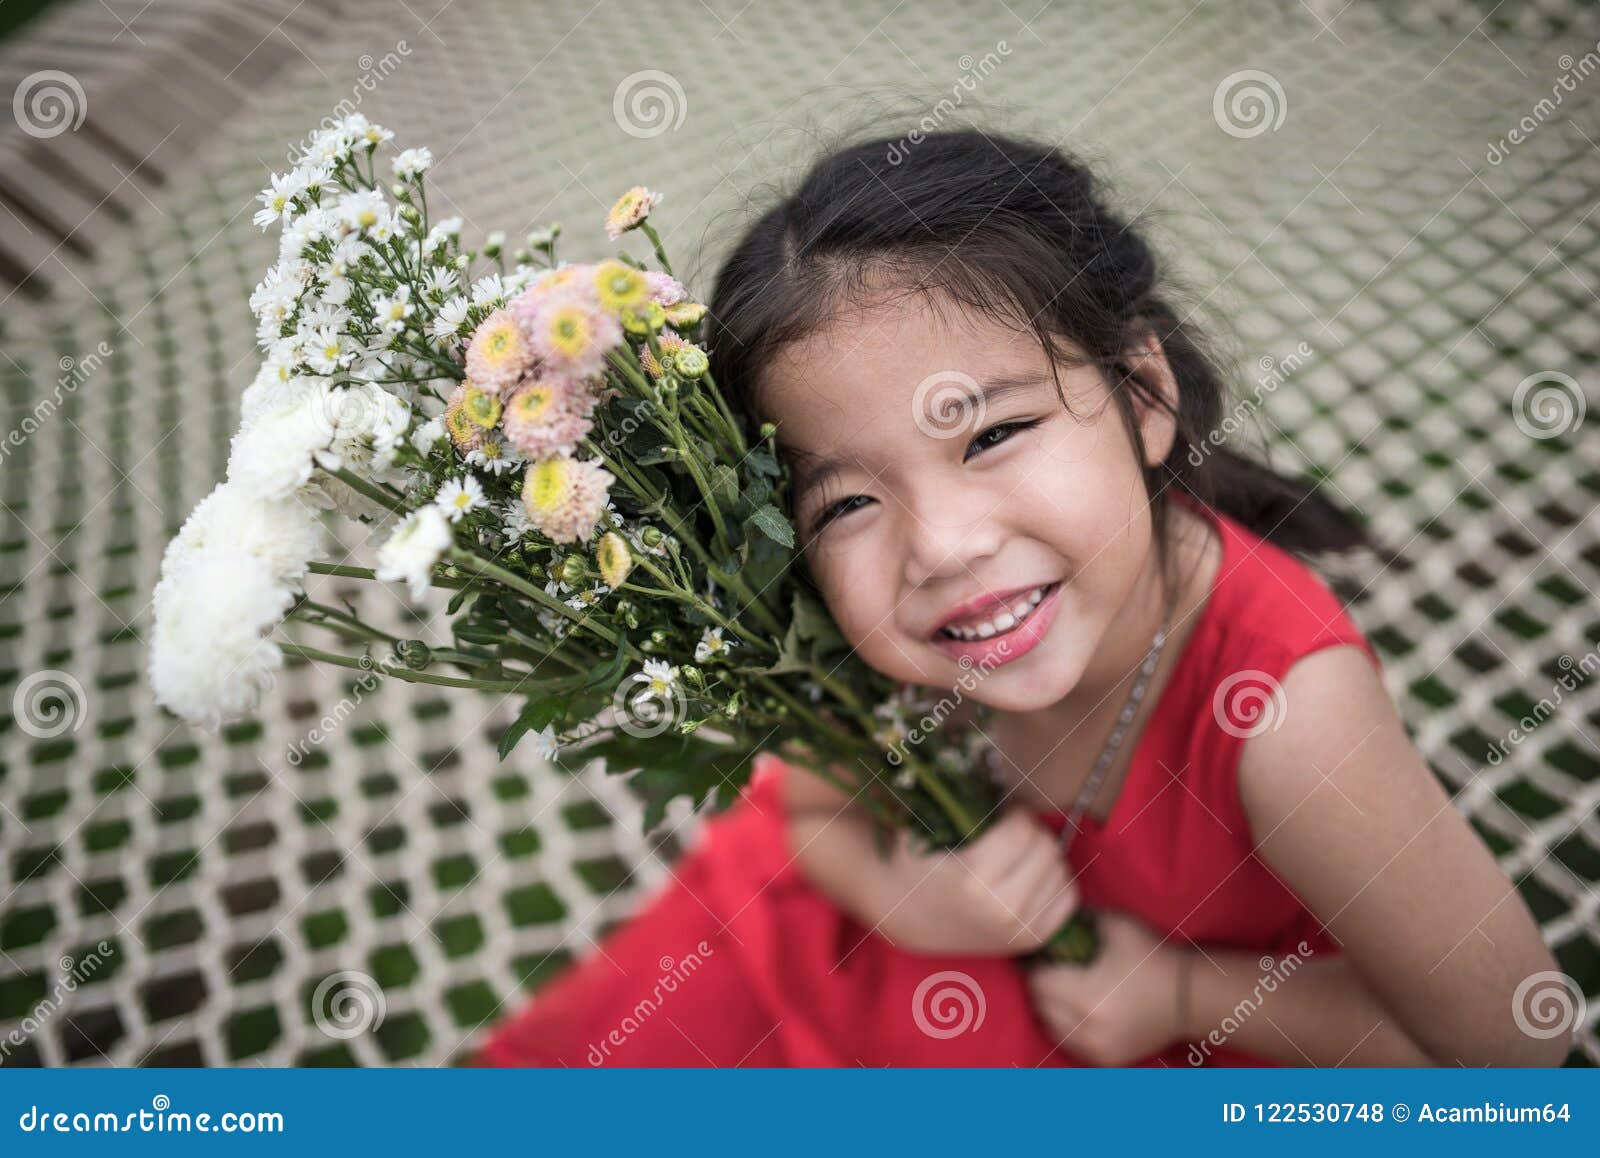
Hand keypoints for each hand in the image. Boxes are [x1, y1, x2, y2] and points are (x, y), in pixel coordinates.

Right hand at [873, 809, 1078, 955]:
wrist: (910, 920)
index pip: (1022, 831)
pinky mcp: (1032, 940)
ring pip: (1061, 870)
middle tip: (1014, 829)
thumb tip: (987, 762)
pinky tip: (1032, 875)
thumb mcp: (923, 829)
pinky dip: (1055, 880)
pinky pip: (1069, 897)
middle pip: (1046, 848)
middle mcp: (1001, 909)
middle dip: (1032, 831)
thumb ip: (948, 798)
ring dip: (1044, 854)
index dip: (1017, 813)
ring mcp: (1019, 930)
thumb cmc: (917, 865)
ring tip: (1021, 852)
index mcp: (973, 880)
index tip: (1005, 812)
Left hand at [1027, 909, 1188, 1064]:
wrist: (1189, 997)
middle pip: (1039, 1007)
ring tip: (1062, 989)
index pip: (1037, 984)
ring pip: (1050, 1028)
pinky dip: (1066, 1027)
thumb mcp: (1115, 925)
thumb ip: (1078, 919)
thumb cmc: (1150, 957)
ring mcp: (1096, 1050)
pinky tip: (1077, 1009)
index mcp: (1087, 996)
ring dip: (1049, 1009)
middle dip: (1040, 987)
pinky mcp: (1106, 1061)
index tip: (1042, 954)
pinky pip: (1069, 1044)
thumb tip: (1048, 917)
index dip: (1036, 966)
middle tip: (1050, 969)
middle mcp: (1087, 1029)